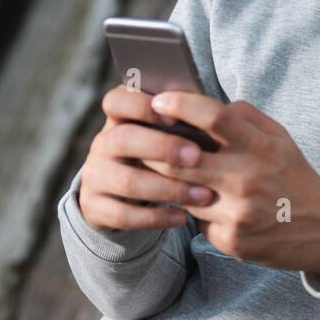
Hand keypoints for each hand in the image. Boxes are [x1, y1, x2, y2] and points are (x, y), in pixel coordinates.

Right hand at [77, 84, 218, 231]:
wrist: (119, 196)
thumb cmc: (155, 154)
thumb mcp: (160, 134)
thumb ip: (180, 122)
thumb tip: (223, 110)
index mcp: (119, 119)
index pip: (116, 101)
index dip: (140, 106)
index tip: (174, 115)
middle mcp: (103, 144)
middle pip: (123, 139)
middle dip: (162, 147)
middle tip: (197, 156)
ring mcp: (96, 176)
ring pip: (127, 181)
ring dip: (169, 188)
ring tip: (204, 195)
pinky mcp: (96, 208)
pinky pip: (124, 215)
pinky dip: (156, 217)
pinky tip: (183, 217)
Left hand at [143, 92, 319, 279]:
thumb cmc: (293, 176)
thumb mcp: (280, 138)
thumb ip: (245, 117)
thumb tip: (203, 102)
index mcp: (259, 147)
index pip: (213, 118)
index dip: (181, 105)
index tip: (160, 101)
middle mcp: (246, 179)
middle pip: (180, 160)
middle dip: (155, 149)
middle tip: (142, 140)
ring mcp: (237, 213)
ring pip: (180, 193)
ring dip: (168, 182)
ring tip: (166, 171)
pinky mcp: (230, 240)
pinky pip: (197, 221)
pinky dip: (196, 211)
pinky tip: (208, 207)